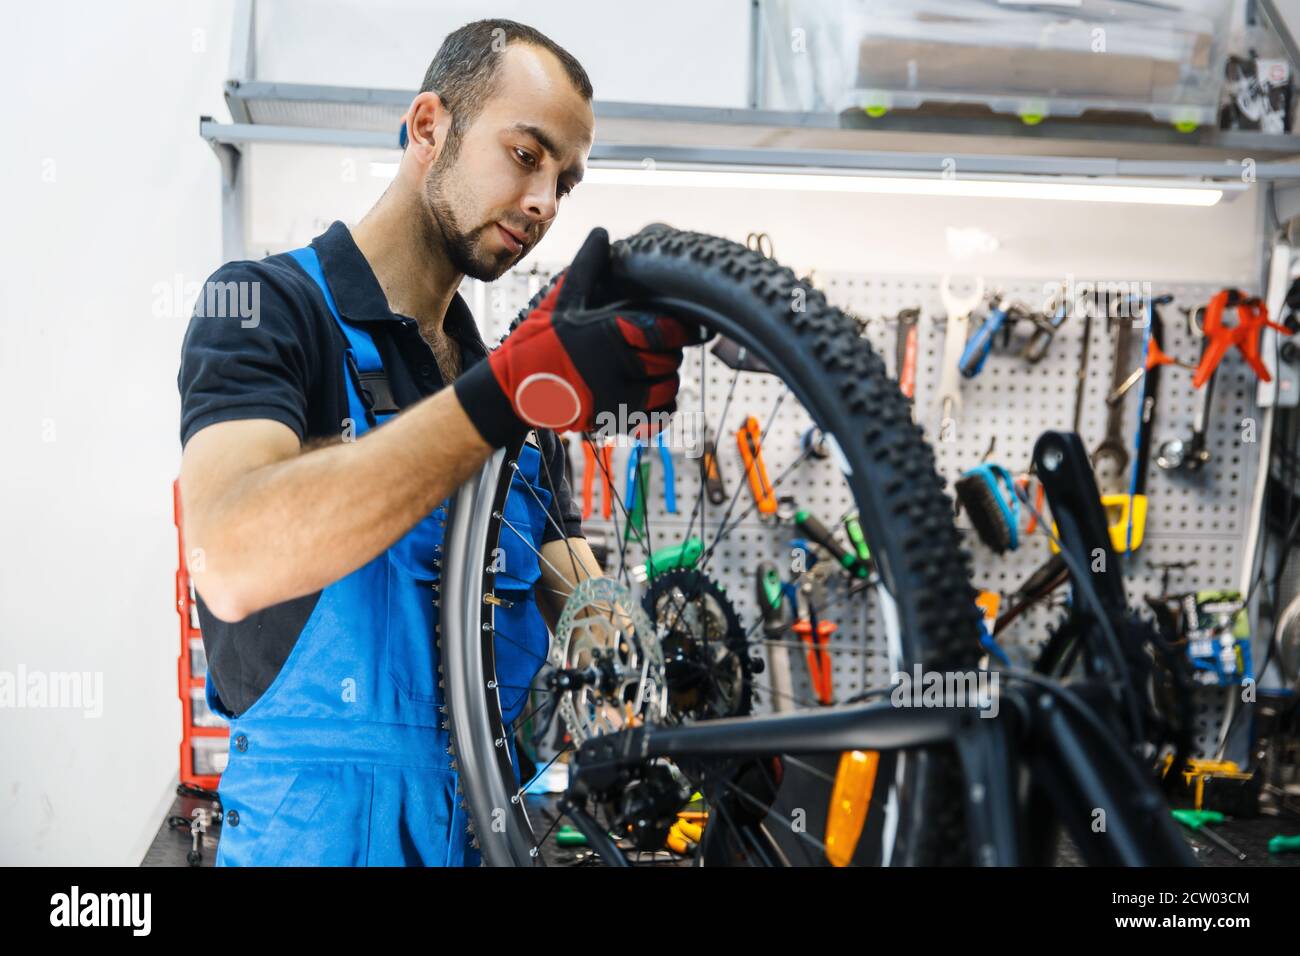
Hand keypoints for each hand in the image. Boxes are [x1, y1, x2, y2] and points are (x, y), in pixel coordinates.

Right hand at [454, 228, 695, 445]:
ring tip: (653, 368)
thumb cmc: (536, 343)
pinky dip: (662, 409)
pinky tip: (652, 395)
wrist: (512, 390)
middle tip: (660, 345)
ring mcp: (616, 398)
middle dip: (668, 352)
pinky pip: (656, 419)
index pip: (666, 331)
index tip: (684, 326)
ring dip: (666, 379)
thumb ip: (587, 268)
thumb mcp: (560, 301)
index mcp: (608, 333)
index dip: (681, 328)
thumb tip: (602, 233)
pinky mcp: (613, 420)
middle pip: (669, 360)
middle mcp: (616, 367)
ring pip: (667, 389)